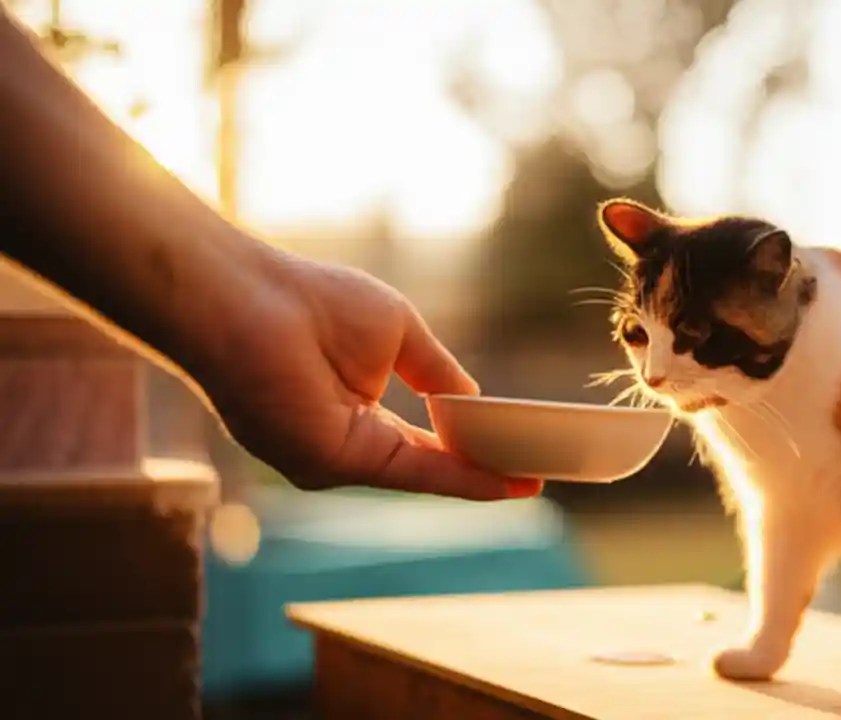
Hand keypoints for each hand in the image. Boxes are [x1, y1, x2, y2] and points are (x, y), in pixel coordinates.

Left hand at [193, 250, 541, 499]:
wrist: (247, 298)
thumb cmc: (311, 301)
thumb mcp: (399, 334)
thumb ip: (438, 373)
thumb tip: (476, 399)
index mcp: (358, 412)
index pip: (425, 441)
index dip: (473, 449)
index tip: (520, 455)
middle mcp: (347, 446)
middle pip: (431, 466)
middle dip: (488, 470)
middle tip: (542, 475)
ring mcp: (338, 460)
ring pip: (428, 477)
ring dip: (487, 477)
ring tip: (542, 476)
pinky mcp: (334, 462)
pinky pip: (414, 473)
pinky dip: (464, 478)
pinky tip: (507, 480)